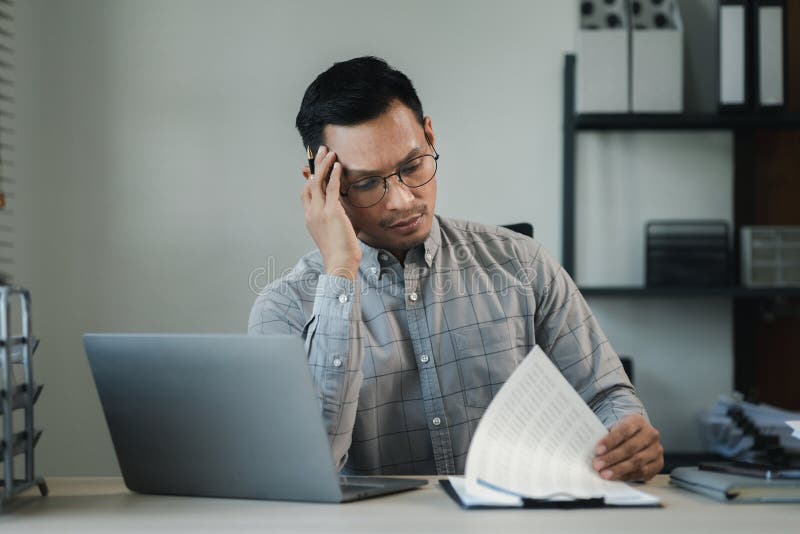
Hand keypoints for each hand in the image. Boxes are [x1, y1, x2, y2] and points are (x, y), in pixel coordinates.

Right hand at [301, 146, 361, 279]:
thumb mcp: (333, 233)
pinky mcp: (332, 213)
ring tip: (329, 152)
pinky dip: (334, 176)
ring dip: (324, 165)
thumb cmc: (340, 252)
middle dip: (315, 165)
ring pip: (318, 182)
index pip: (306, 193)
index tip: (316, 167)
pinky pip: (331, 189)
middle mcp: (312, 213)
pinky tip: (338, 166)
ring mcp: (320, 212)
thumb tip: (341, 216)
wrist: (340, 263)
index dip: (310, 177)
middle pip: (310, 183)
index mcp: (310, 218)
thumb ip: (334, 221)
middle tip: (320, 151)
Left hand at [592, 414, 663, 481]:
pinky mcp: (658, 464)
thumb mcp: (616, 427)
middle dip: (612, 458)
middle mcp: (650, 435)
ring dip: (619, 470)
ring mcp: (656, 450)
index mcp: (638, 421)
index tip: (597, 450)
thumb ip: (607, 436)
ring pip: (637, 462)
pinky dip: (627, 476)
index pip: (624, 431)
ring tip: (605, 474)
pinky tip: (616, 477)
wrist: (639, 435)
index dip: (610, 441)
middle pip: (630, 448)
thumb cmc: (624, 432)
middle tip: (598, 465)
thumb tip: (594, 452)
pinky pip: (642, 472)